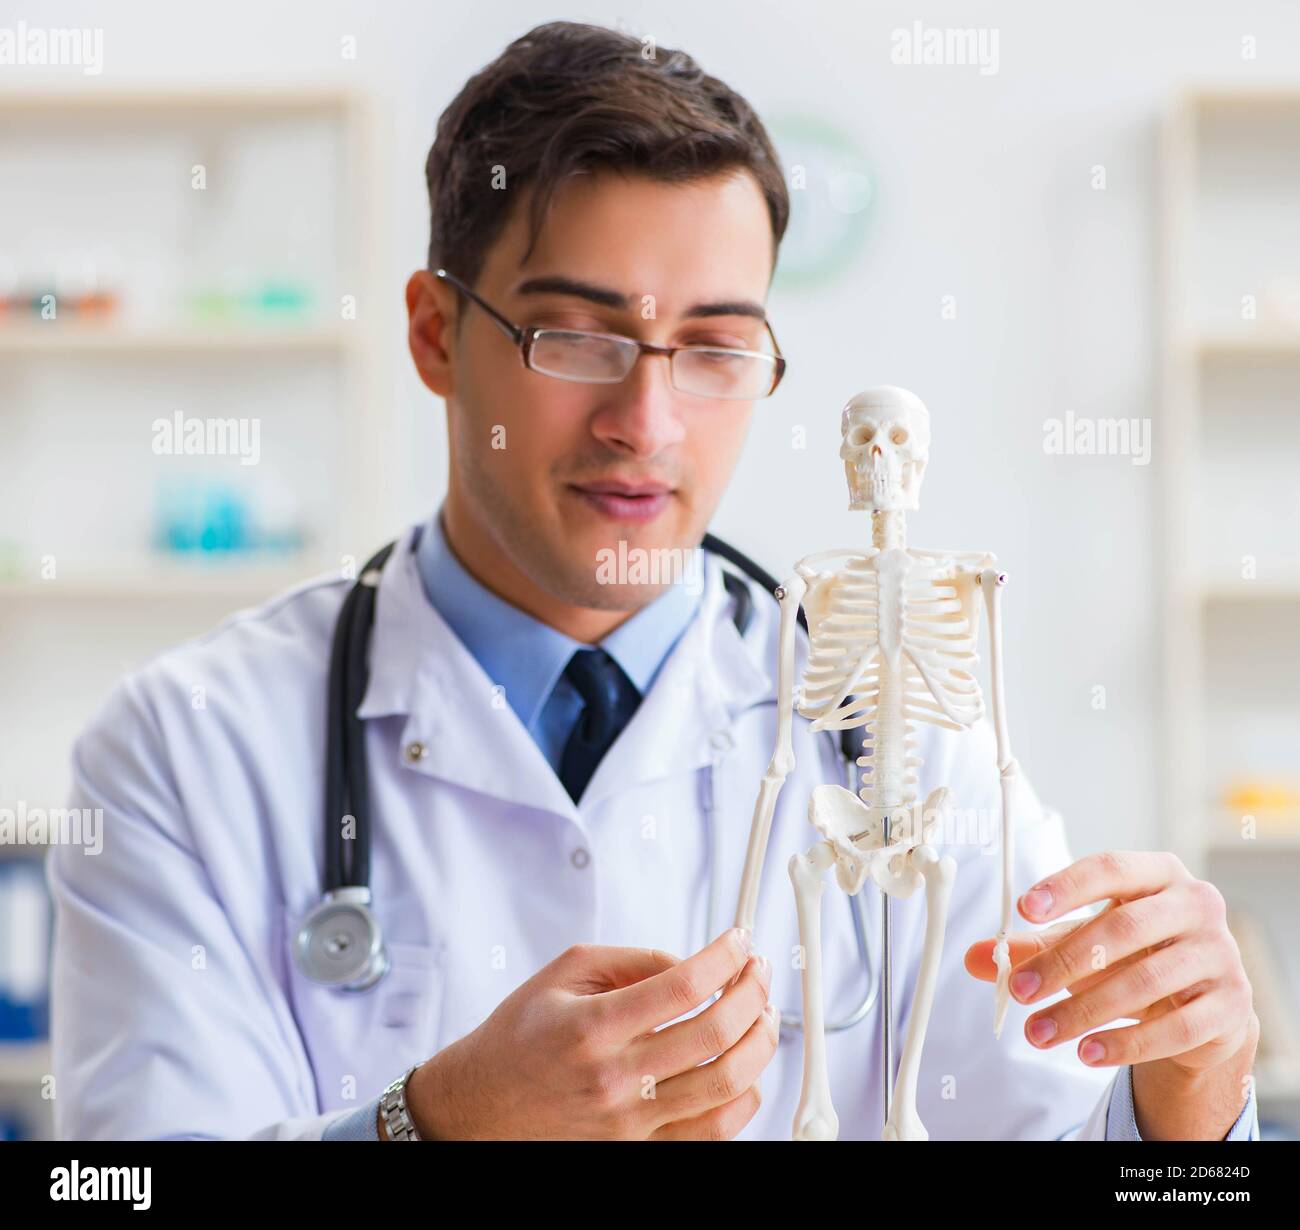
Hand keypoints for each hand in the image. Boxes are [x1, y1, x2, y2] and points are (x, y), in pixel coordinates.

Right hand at [403, 927, 778, 1139]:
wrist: (480, 1107)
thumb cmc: (520, 1036)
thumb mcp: (564, 973)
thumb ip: (633, 961)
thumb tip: (692, 965)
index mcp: (593, 1027)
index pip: (684, 986)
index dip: (724, 956)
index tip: (738, 939)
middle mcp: (615, 1078)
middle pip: (715, 1033)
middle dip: (752, 991)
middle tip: (757, 970)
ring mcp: (630, 1123)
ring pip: (726, 1085)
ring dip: (759, 1042)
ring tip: (761, 1014)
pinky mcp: (638, 1150)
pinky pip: (712, 1133)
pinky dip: (743, 1098)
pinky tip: (744, 1069)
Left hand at [965, 851, 1258, 1138]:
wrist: (1205, 1003)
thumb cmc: (1136, 955)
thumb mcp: (1085, 941)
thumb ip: (1031, 947)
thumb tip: (973, 957)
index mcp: (1157, 874)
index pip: (1109, 868)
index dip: (1066, 887)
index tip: (1023, 910)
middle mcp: (1196, 905)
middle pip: (1125, 928)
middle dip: (1064, 962)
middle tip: (1018, 991)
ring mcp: (1220, 955)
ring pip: (1147, 982)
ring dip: (1085, 1010)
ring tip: (1039, 1032)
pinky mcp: (1231, 1006)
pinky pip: (1176, 1027)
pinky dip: (1126, 1043)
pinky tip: (1086, 1052)